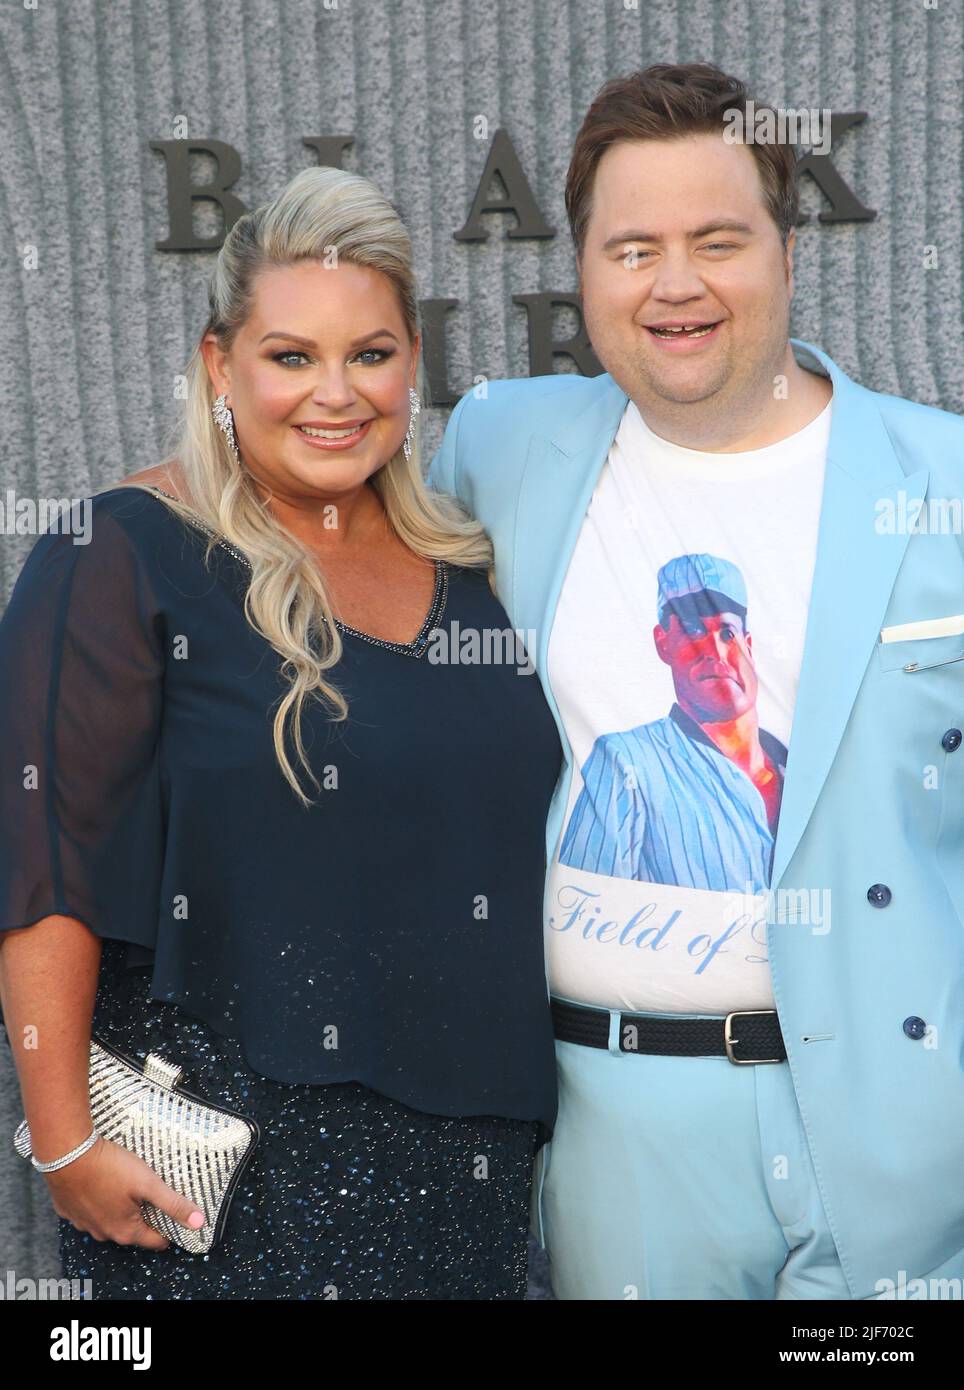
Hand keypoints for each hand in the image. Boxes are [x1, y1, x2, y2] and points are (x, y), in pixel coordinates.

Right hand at [44, 1136, 205, 1248]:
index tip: (178, 1217)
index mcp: (125, 1230)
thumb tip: (199, 1222)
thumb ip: (173, 1203)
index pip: (156, 1240)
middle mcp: (103, 1232)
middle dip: (146, 1217)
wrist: (67, 1153)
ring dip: (121, 1209)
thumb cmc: (109, 1167)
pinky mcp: (69, 1209)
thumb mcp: (148, 1184)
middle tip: (156, 1198)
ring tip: (131, 1190)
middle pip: (133, 1230)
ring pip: (109, 1221)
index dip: (170, 1229)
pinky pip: (89, 1211)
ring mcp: (84, 1222)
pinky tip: (104, 1186)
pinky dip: (99, 1202)